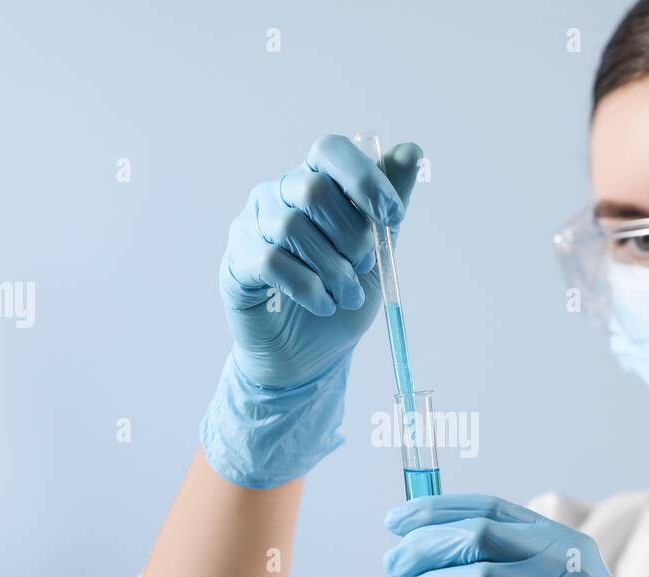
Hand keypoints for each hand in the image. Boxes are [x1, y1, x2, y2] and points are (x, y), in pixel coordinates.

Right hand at [202, 135, 420, 488]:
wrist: (308, 356)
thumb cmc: (340, 297)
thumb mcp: (377, 254)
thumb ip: (389, 207)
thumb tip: (411, 150)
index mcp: (314, 182)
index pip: (331, 150)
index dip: (365, 177)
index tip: (393, 215)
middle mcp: (278, 195)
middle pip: (314, 188)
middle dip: (352, 234)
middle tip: (366, 268)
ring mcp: (251, 227)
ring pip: (293, 228)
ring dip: (334, 270)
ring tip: (346, 296)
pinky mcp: (236, 264)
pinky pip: (272, 262)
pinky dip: (308, 287)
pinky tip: (322, 304)